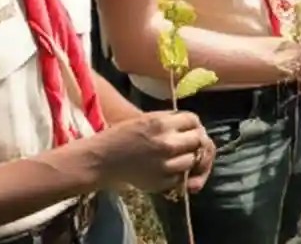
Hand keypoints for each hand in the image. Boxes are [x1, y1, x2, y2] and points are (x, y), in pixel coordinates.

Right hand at [93, 110, 212, 193]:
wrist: (102, 159)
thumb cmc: (122, 136)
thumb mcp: (146, 119)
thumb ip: (171, 121)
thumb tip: (195, 126)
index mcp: (161, 123)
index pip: (193, 120)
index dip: (193, 124)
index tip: (189, 128)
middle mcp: (166, 143)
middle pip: (198, 140)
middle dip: (194, 141)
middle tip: (186, 144)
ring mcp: (165, 164)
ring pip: (192, 160)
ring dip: (188, 158)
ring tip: (177, 157)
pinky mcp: (161, 181)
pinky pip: (181, 177)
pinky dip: (178, 174)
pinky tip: (167, 169)